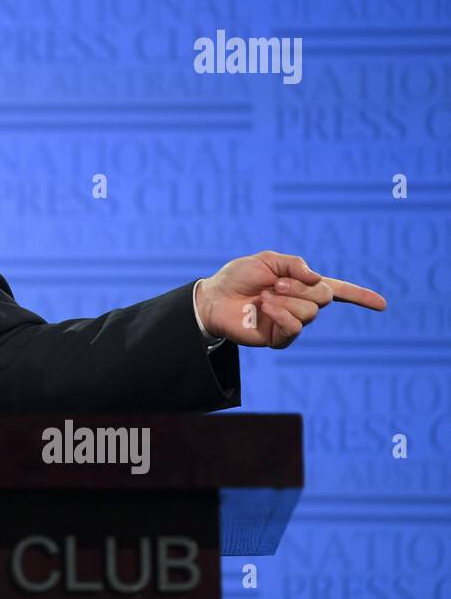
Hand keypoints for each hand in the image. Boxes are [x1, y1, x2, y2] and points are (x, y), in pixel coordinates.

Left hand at [195, 250, 386, 348]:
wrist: (214, 297)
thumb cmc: (239, 277)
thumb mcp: (267, 260)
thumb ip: (295, 264)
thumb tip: (317, 278)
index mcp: (302, 285)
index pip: (338, 291)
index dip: (360, 296)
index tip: (383, 305)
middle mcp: (301, 305)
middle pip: (323, 297)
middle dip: (299, 287)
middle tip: (274, 284)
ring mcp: (291, 322)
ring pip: (309, 311)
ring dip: (285, 299)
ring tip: (263, 296)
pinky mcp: (280, 338)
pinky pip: (294, 328)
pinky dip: (281, 314)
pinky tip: (265, 307)